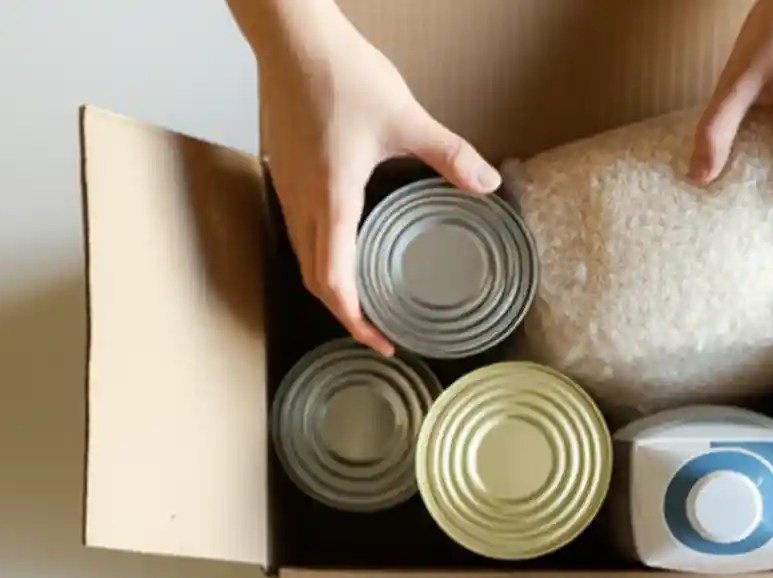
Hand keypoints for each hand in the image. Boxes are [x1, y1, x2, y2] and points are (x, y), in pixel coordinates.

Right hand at [234, 0, 500, 353]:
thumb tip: (488, 185)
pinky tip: (346, 246)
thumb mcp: (406, 118)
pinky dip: (321, 255)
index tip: (383, 342)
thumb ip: (449, 155)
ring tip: (364, 300)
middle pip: (315, 281)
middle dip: (346, 315)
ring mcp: (287, 188)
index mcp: (331, 200)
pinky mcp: (284, 171)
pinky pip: (300, 229)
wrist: (292, 40)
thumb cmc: (341, 76)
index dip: (357, 322)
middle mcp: (302, 203)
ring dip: (331, 286)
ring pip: (304, 256)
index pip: (335, 283)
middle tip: (378, 333)